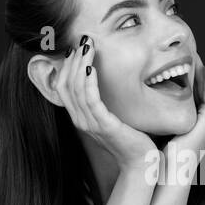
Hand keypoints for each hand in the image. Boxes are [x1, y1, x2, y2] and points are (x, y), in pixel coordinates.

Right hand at [57, 36, 155, 172]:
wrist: (141, 162)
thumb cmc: (132, 139)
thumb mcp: (113, 118)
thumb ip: (105, 103)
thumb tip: (105, 84)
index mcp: (81, 118)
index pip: (63, 88)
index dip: (67, 66)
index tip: (77, 49)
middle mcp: (81, 121)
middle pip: (65, 85)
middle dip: (72, 61)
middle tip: (82, 42)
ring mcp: (91, 124)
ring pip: (76, 89)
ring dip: (80, 65)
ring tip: (87, 47)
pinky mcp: (104, 125)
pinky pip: (90, 100)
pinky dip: (89, 82)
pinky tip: (91, 67)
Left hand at [159, 51, 204, 184]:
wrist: (169, 172)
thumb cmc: (161, 156)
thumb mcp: (161, 130)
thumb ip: (159, 117)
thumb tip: (142, 104)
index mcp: (202, 124)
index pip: (198, 94)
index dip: (192, 77)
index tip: (182, 62)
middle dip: (199, 71)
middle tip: (190, 51)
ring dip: (204, 70)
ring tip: (195, 54)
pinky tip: (202, 64)